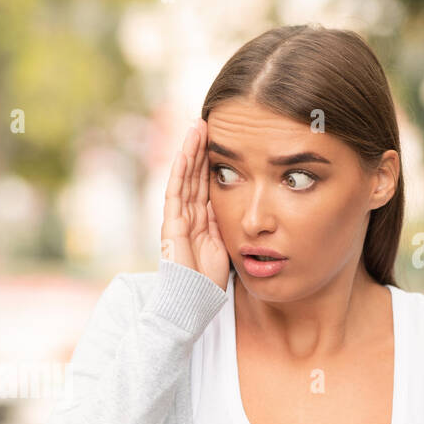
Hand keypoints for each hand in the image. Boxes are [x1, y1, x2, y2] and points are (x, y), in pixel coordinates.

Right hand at [161, 118, 229, 288]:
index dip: (214, 160)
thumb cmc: (212, 282)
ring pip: (185, 176)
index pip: (207, 183)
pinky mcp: (171, 223)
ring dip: (191, 150)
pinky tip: (188, 149)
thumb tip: (251, 205)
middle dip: (201, 148)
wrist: (193, 302)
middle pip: (195, 174)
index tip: (224, 137)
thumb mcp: (230, 245)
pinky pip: (176, 190)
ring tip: (199, 125)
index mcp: (204, 221)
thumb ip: (234, 224)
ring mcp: (178, 218)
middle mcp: (189, 216)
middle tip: (209, 121)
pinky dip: (181, 168)